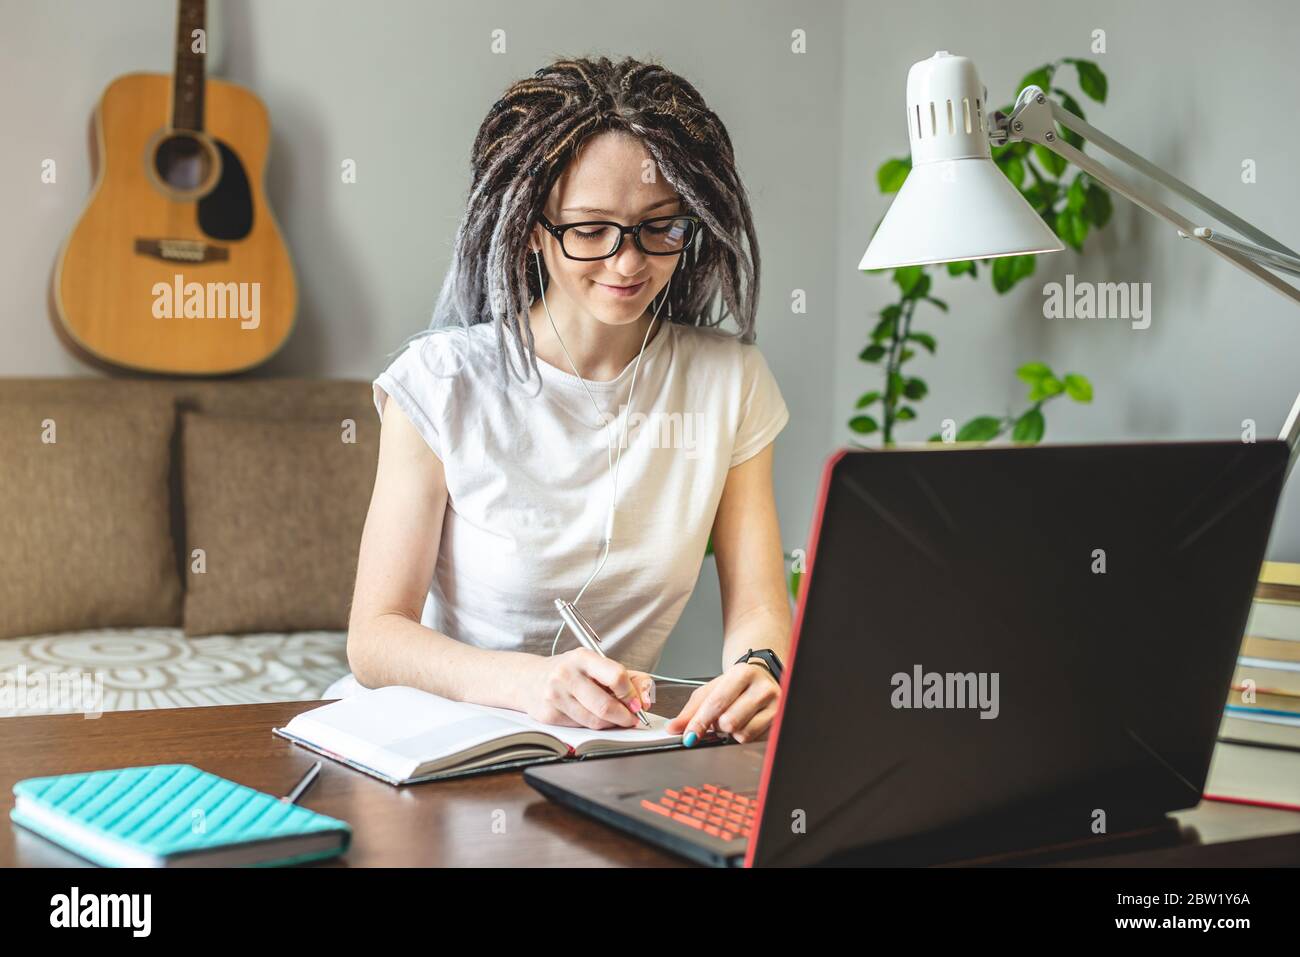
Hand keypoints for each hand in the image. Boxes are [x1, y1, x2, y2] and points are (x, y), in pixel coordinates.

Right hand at [522, 649, 652, 729]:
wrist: (529, 679)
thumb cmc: (569, 671)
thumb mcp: (596, 665)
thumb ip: (627, 677)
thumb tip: (646, 698)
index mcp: (582, 657)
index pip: (616, 676)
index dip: (631, 693)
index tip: (636, 702)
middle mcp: (566, 675)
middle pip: (606, 705)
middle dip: (625, 716)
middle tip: (632, 718)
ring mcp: (555, 696)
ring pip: (595, 721)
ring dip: (611, 723)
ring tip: (614, 718)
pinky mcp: (549, 715)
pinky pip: (582, 727)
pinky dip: (593, 725)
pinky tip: (592, 716)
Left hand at [666, 662, 780, 745]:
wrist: (762, 678)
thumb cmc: (736, 685)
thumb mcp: (711, 690)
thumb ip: (691, 710)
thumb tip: (674, 728)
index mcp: (742, 673)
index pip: (716, 703)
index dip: (699, 722)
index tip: (689, 736)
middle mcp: (762, 688)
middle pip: (729, 721)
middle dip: (718, 726)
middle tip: (720, 718)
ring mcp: (775, 705)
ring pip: (743, 734)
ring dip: (732, 732)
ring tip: (735, 718)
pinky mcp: (780, 721)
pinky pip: (755, 740)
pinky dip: (745, 736)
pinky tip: (747, 723)